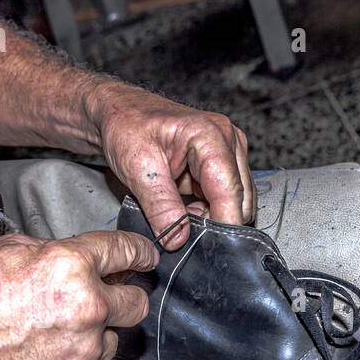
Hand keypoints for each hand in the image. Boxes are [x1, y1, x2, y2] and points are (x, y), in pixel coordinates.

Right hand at [0, 230, 157, 359]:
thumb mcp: (8, 251)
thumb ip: (50, 251)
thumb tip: (68, 256)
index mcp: (72, 266)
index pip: (125, 252)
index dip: (140, 252)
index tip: (146, 257)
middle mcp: (87, 307)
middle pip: (137, 302)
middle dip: (127, 297)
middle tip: (111, 297)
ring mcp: (85, 348)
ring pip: (114, 338)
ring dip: (97, 332)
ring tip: (60, 331)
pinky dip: (74, 359)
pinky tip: (46, 351)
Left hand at [88, 80, 254, 247]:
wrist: (119, 112)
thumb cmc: (126, 127)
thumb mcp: (137, 168)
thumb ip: (160, 206)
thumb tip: (179, 239)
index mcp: (211, 136)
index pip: (231, 192)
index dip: (221, 225)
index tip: (205, 247)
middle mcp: (228, 141)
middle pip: (240, 200)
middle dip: (215, 222)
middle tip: (181, 230)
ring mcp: (228, 153)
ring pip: (235, 203)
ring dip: (210, 217)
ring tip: (177, 214)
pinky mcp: (221, 164)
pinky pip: (224, 199)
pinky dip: (206, 211)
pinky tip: (183, 208)